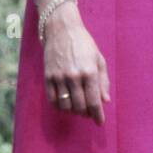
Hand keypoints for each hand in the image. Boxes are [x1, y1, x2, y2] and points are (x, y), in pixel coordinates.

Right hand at [42, 6, 110, 124]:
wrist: (61, 30)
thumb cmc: (84, 44)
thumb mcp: (99, 59)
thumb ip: (103, 81)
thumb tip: (105, 101)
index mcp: (89, 72)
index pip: (94, 101)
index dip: (98, 115)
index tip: (100, 122)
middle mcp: (74, 76)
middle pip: (80, 107)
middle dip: (86, 114)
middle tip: (89, 113)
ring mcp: (59, 77)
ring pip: (66, 106)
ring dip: (73, 111)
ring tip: (78, 108)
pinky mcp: (48, 77)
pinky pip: (52, 100)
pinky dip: (59, 107)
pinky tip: (65, 105)